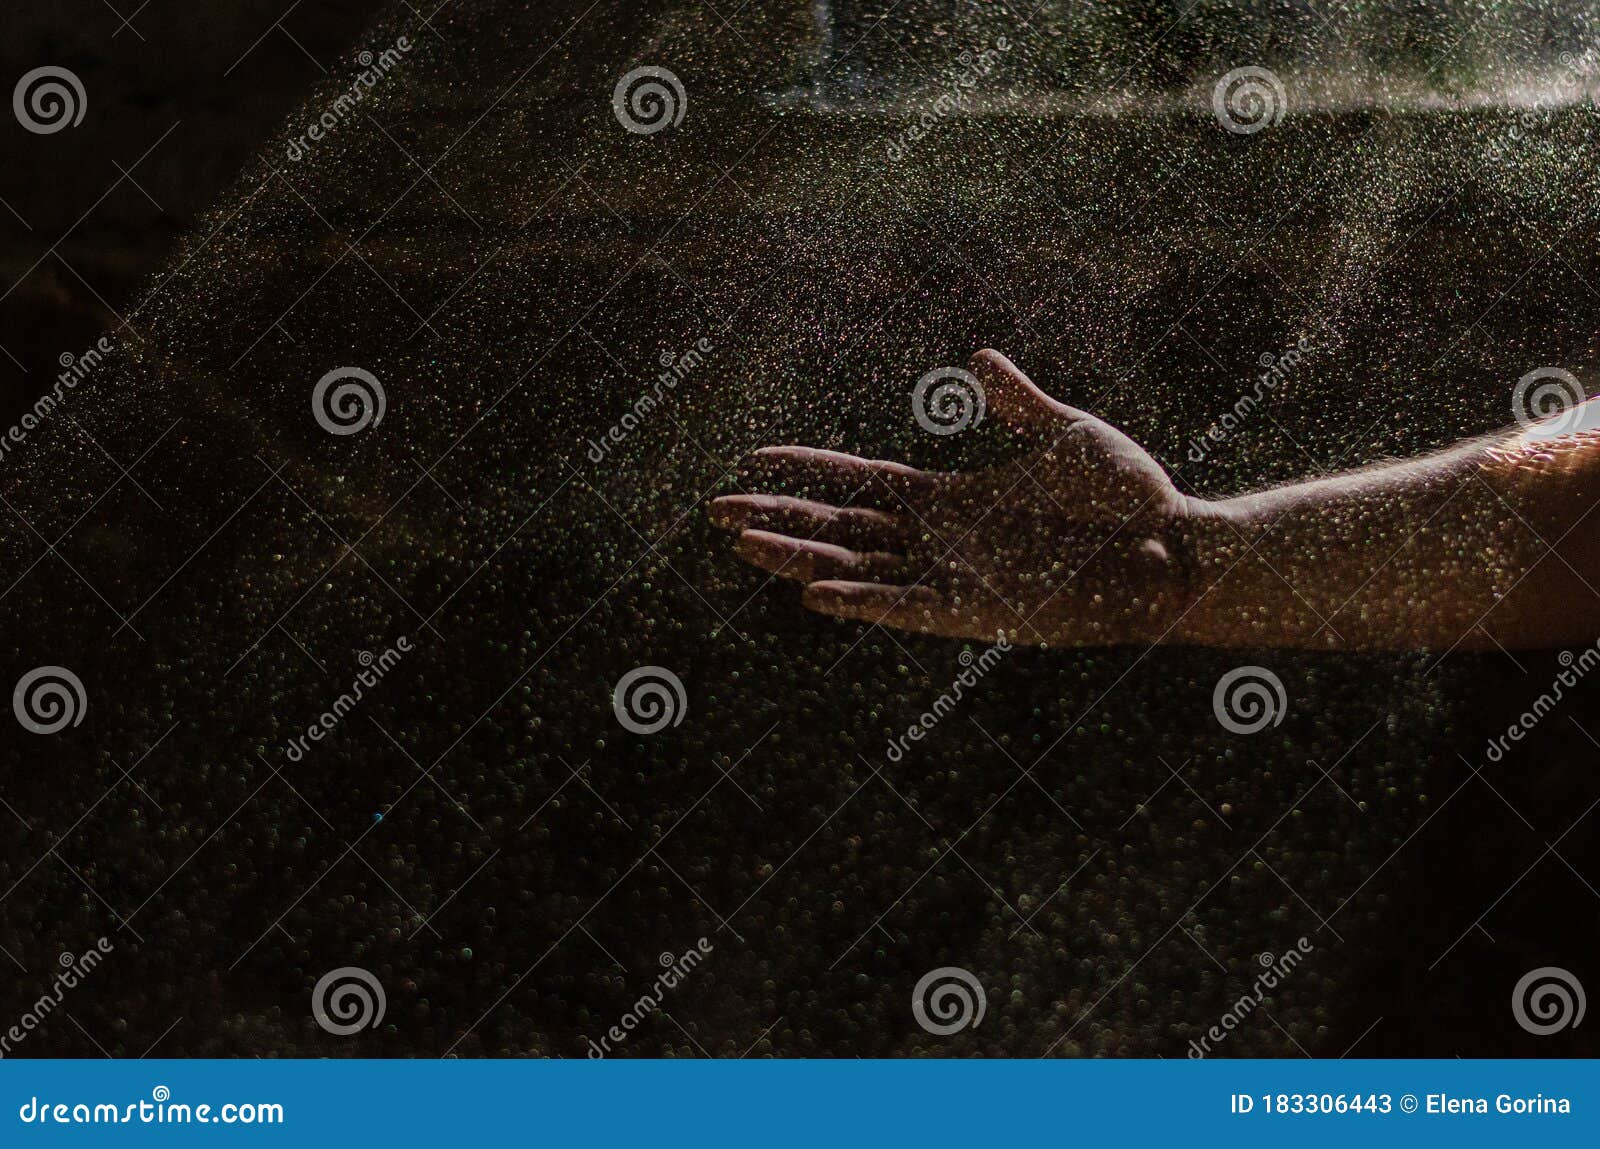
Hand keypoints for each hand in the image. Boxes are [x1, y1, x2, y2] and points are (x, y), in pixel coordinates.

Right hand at [709, 350, 1213, 644]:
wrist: (1173, 547)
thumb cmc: (1126, 492)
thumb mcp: (1064, 434)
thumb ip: (1015, 403)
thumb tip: (979, 358)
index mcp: (951, 497)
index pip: (859, 483)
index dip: (806, 471)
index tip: (753, 461)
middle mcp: (940, 540)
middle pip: (838, 528)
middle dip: (777, 519)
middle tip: (714, 512)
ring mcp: (953, 578)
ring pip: (855, 567)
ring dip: (797, 558)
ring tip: (741, 545)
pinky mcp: (977, 614)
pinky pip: (902, 608)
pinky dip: (858, 601)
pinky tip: (813, 591)